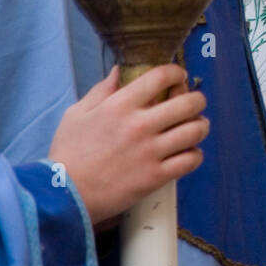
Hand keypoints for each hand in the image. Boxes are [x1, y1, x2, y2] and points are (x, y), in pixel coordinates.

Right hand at [49, 64, 208, 227]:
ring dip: (201, 126)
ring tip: (196, 127)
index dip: (177, 73)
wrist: (64, 195)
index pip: (161, 76)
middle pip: (188, 103)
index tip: (180, 77)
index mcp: (120, 105)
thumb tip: (119, 71)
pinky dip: (195, 154)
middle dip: (197, 99)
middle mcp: (139, 125)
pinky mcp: (156, 177)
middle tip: (194, 103)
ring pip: (195, 131)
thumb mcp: (77, 113)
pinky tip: (188, 152)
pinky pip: (191, 160)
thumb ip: (102, 90)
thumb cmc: (68, 152)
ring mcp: (150, 152)